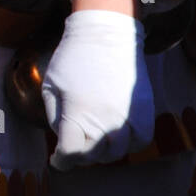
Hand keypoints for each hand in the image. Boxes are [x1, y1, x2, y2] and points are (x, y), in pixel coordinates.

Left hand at [42, 10, 152, 169]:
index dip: (61, 161)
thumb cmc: (73, 56)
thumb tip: (61, 135)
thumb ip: (53, 114)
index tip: (57, 160)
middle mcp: (105, 121)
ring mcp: (128, 118)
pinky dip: (126, 144)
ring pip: (117, 153)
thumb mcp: (51, 83)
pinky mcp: (145, 113)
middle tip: (73, 146)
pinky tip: (114, 134)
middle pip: (92, 156)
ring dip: (102, 152)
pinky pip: (139, 142)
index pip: (70, 152)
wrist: (106, 34)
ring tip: (92, 139)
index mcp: (78, 112)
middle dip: (79, 155)